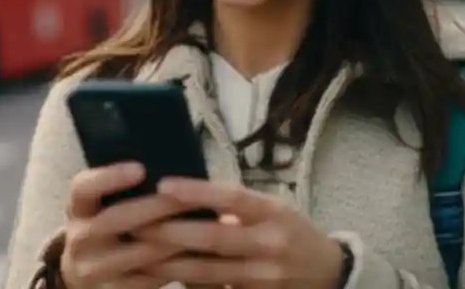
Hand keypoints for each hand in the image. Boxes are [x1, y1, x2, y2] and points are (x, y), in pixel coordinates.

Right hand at [59, 162, 193, 288]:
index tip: (140, 168)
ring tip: (203, 224)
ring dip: (173, 238)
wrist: (84, 273)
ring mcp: (93, 269)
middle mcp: (80, 238)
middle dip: (156, 207)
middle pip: (115, 219)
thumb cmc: (107, 227)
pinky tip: (196, 254)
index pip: (83, 188)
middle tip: (189, 196)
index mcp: (78, 208)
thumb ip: (126, 190)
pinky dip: (174, 266)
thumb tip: (170, 168)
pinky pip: (148, 280)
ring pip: (138, 253)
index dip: (109, 177)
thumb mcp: (101, 206)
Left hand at [132, 177, 345, 288]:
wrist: (328, 273)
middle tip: (136, 223)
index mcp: (273, 213)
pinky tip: (164, 278)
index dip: (197, 192)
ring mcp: (264, 277)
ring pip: (209, 272)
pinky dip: (190, 285)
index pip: (231, 198)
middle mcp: (270, 244)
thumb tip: (185, 193)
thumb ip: (236, 206)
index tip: (163, 185)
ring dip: (170, 264)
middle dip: (171, 232)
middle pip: (214, 239)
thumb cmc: (290, 231)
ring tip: (139, 253)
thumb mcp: (272, 209)